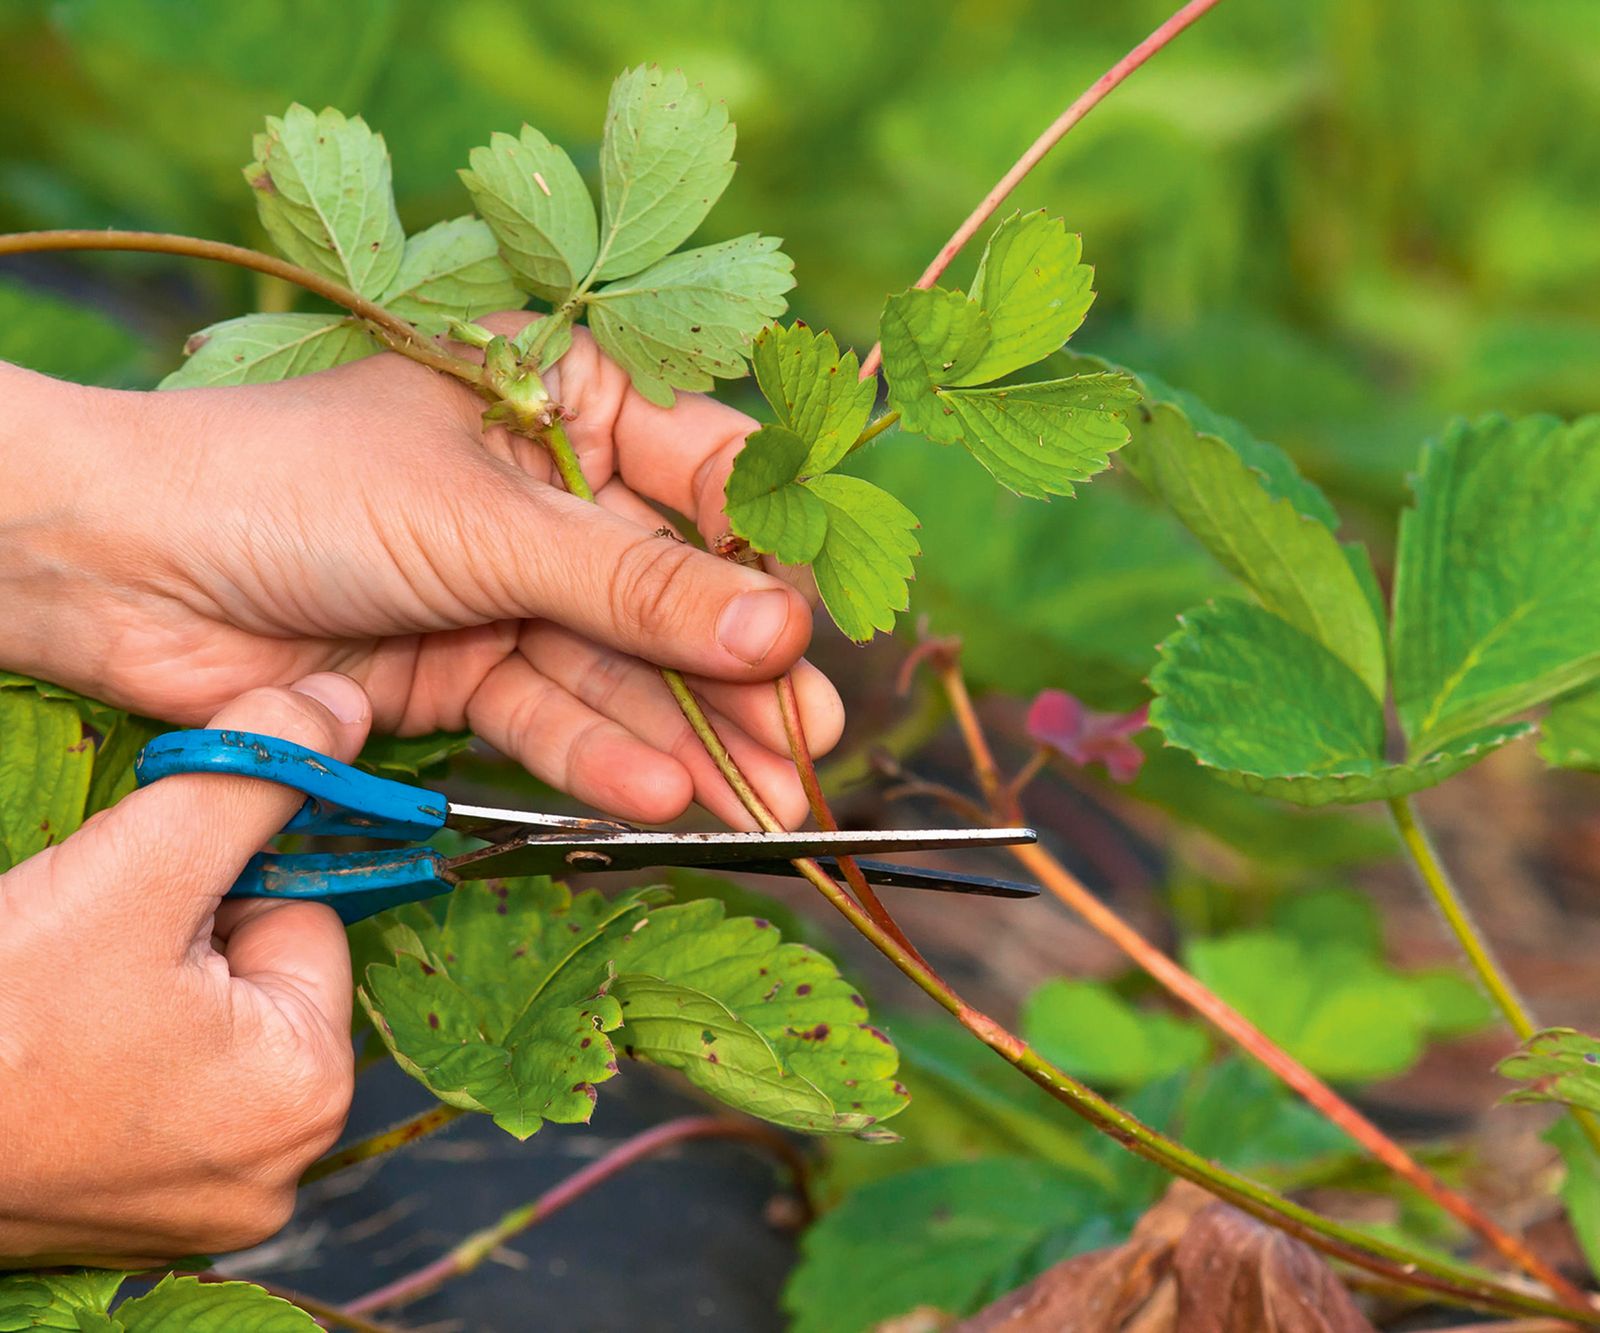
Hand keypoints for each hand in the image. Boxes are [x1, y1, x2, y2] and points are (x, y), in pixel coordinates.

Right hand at [0, 675, 370, 1264]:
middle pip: (257, 974)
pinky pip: (153, 1082)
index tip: (134, 911)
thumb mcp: (140, 867)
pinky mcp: (132, 1211)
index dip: (216, 888)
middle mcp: (278, 1166)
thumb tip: (341, 707)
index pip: (304, 918)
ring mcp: (205, 1200)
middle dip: (177, 941)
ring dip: (137, 990)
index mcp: (309, 1093)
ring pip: (200, 1022)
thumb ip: (253, 774)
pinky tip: (48, 1054)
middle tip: (83, 961)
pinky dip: (109, 1052)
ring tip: (57, 1009)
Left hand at [1, 322, 842, 827]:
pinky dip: (597, 757)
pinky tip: (658, 796)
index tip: (820, 623)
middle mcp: (544, 496)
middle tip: (810, 744)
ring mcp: (503, 588)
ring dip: (685, 735)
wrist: (119, 570)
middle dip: (737, 672)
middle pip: (670, 589)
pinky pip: (548, 715)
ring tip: (762, 801)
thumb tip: (780, 631)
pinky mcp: (460, 670)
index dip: (766, 551)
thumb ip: (636, 586)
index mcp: (562, 402)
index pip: (704, 471)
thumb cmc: (297, 485)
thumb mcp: (489, 524)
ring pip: (617, 668)